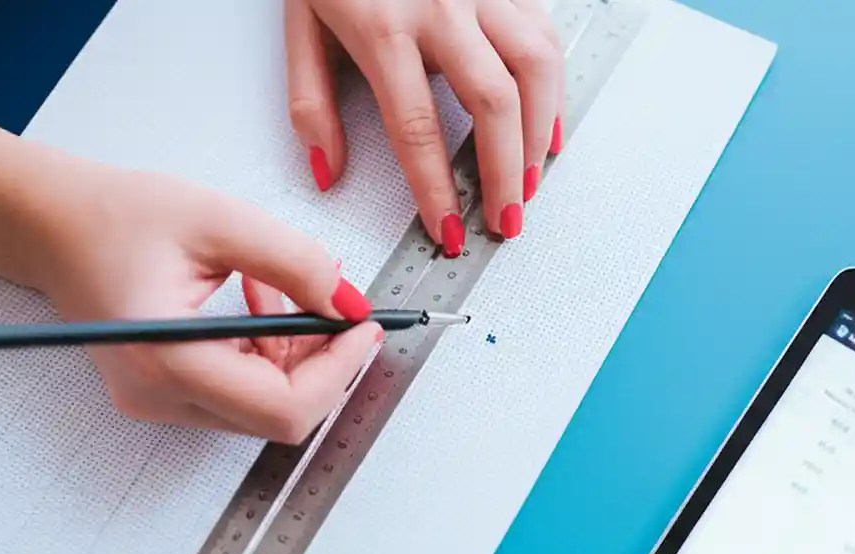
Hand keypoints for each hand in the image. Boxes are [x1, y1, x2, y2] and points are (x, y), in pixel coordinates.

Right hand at [34, 159, 380, 443]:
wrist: (51, 225)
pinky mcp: (161, 392)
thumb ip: (293, 262)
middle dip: (321, 363)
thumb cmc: (116, 217)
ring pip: (261, 405)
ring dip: (294, 354)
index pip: (282, 409)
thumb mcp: (218, 219)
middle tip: (340, 309)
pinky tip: (258, 302)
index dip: (337, 372)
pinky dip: (265, 352)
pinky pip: (238, 391)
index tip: (364, 329)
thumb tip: (348, 302)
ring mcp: (157, 401)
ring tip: (283, 290)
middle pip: (277, 415)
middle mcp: (159, 396)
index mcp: (167, 360)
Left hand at [284, 0, 564, 254]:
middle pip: (492, 105)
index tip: (447, 229)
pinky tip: (549, 126)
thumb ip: (311, 101)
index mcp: (382, 28)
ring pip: (535, 69)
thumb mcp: (299, 24)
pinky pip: (546, 35)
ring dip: (541, 135)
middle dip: (504, 174)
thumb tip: (328, 169)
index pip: (417, 129)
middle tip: (505, 220)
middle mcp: (442, 7)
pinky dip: (555, 89)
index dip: (436, 189)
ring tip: (531, 182)